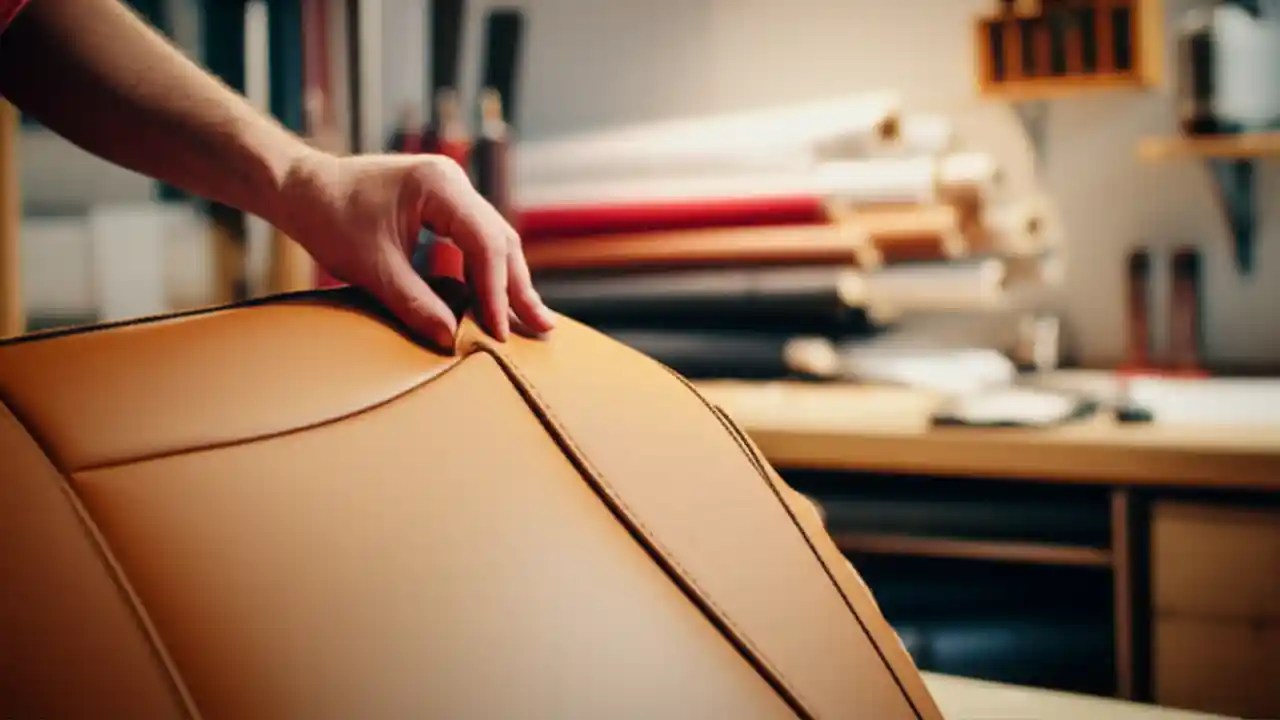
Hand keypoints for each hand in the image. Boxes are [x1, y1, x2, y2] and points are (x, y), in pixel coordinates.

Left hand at [274, 150, 554, 348]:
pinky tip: (500, 298)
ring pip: (493, 240)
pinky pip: (476, 240)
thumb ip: (414, 303)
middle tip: (542, 328)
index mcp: (439, 186)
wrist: (300, 188)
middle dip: (519, 287)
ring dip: (509, 281)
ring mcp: (450, 191)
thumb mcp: (371, 269)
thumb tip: (451, 340)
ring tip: (532, 319)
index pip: (484, 243)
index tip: (498, 331)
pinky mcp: (442, 205)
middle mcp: (453, 182)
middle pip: (499, 240)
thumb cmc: (328, 218)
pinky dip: (488, 271)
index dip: (496, 291)